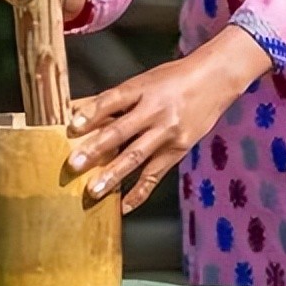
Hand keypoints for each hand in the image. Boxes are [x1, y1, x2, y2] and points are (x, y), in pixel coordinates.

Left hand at [67, 27, 272, 213]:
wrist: (214, 80)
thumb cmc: (172, 80)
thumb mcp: (143, 81)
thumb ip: (113, 99)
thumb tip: (77, 111)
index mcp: (141, 89)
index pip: (112, 100)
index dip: (91, 113)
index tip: (72, 126)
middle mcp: (154, 111)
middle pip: (121, 131)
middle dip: (95, 149)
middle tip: (74, 164)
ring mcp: (167, 132)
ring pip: (136, 156)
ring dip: (113, 174)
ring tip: (94, 190)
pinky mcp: (178, 150)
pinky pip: (155, 174)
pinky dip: (139, 192)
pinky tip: (124, 205)